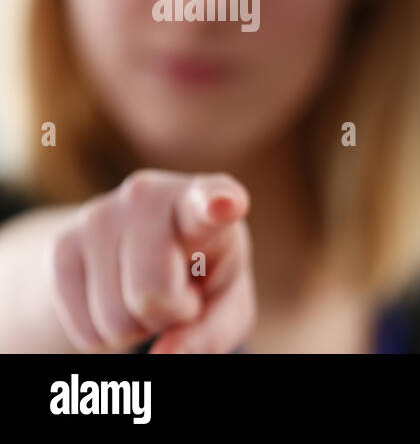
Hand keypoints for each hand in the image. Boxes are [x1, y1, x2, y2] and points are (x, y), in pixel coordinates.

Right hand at [48, 170, 254, 353]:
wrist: (143, 249)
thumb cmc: (203, 276)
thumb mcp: (227, 303)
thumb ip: (212, 332)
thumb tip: (166, 357)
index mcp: (203, 201)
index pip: (209, 199)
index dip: (217, 203)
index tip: (225, 203)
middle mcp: (148, 195)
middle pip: (153, 294)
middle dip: (168, 315)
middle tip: (180, 294)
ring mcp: (98, 215)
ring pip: (114, 319)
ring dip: (135, 325)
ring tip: (148, 291)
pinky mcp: (60, 246)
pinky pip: (85, 330)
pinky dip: (106, 333)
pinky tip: (118, 296)